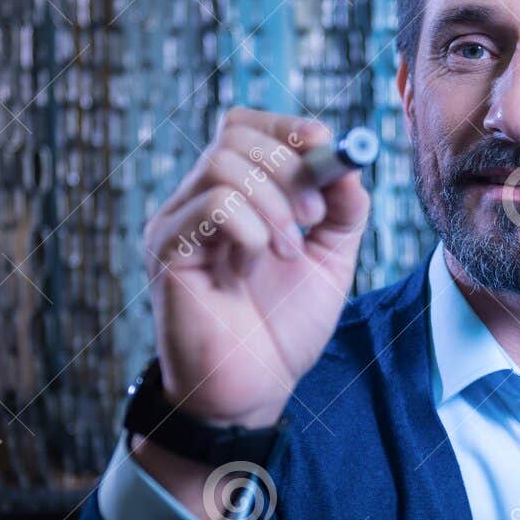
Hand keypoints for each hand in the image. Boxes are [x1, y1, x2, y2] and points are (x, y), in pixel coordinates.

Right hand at [141, 107, 371, 429]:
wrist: (251, 393)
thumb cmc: (281, 330)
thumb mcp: (329, 261)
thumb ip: (342, 211)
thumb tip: (351, 161)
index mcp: (233, 197)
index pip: (244, 127)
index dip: (286, 126)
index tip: (326, 145)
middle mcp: (197, 203)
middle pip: (234, 135)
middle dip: (287, 165)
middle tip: (313, 215)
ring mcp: (177, 225)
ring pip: (223, 164)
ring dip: (273, 202)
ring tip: (290, 250)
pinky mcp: (167, 252)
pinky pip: (212, 205)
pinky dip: (251, 225)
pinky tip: (258, 263)